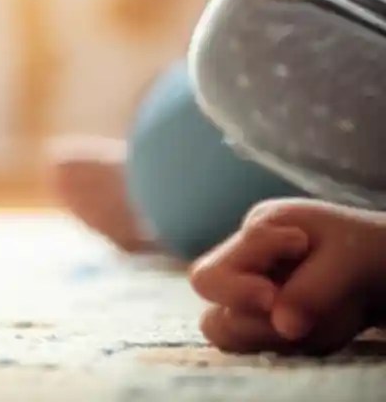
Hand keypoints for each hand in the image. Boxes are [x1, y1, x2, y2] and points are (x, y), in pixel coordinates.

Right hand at [190, 198, 385, 354]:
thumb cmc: (368, 251)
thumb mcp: (346, 262)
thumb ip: (311, 291)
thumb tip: (281, 327)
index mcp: (259, 229)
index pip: (213, 271)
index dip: (240, 289)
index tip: (275, 294)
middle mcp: (245, 261)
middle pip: (206, 295)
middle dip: (245, 311)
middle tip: (285, 309)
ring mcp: (252, 294)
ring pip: (224, 328)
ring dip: (268, 333)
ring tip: (314, 320)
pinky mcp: (267, 322)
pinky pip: (257, 344)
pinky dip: (288, 343)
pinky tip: (318, 326)